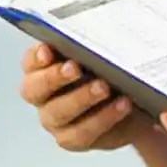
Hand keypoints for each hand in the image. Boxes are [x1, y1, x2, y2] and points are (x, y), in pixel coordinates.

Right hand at [18, 42, 151, 151]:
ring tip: (105, 87)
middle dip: (53, 77)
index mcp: (44, 68)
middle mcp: (43, 95)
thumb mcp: (105, 52)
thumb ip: (94, 42)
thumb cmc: (113, 71)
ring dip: (81, 98)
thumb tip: (99, 28)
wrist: (136, 105)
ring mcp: (55, 118)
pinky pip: (81, 132)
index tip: (48, 50)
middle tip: (75, 68)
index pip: (30, 61)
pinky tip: (122, 105)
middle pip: (34, 89)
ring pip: (58, 112)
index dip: (36, 57)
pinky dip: (103, 118)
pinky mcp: (72, 138)